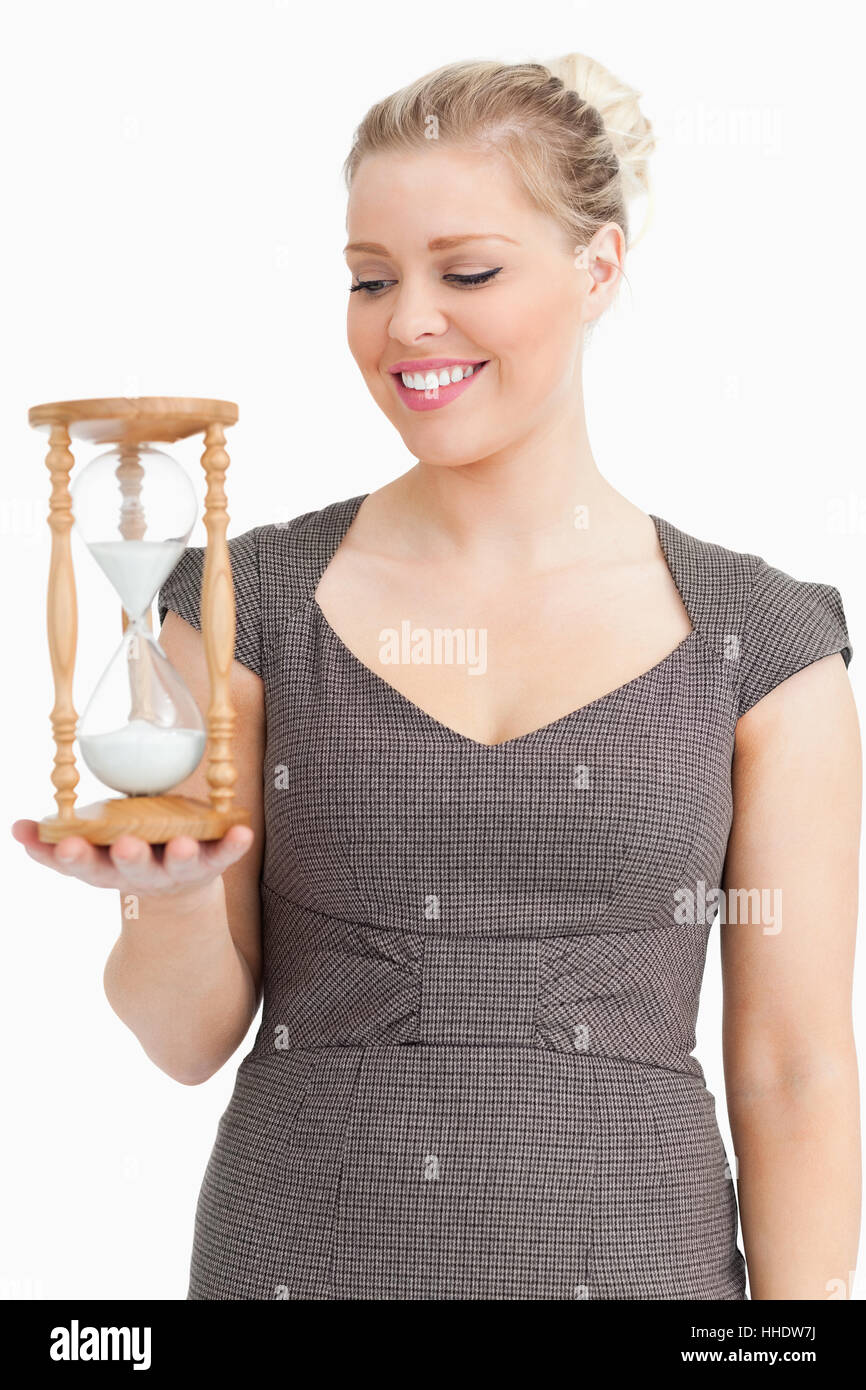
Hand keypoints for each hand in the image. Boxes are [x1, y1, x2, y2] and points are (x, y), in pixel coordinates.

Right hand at [10, 819, 254, 899]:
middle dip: (129, 858)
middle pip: (132, 869)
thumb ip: (52, 843)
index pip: (85, 865)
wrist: (173, 891)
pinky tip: (243, 833)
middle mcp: (141, 874)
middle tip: (126, 846)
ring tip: (184, 842)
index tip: (68, 843)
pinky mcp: (210, 864)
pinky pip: (224, 855)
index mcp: (107, 869)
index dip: (74, 856)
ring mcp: (177, 870)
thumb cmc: (122, 857)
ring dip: (181, 855)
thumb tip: (18, 828)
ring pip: (179, 865)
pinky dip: (234, 845)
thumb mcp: (88, 855)